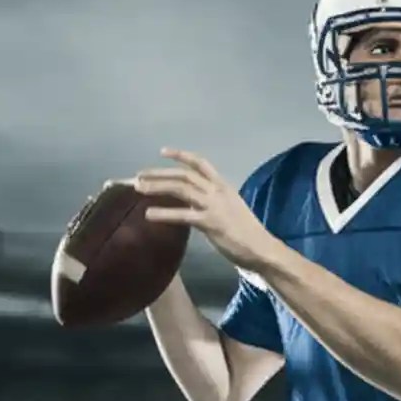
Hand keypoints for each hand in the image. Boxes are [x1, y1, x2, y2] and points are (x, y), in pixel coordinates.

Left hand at [134, 149, 281, 270]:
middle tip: (139, 176)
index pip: (201, 163)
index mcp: (224, 187)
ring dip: (157, 186)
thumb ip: (212, 203)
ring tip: (138, 188)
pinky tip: (149, 215)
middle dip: (159, 173)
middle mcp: (217, 191)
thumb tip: (193, 203)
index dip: (181, 155)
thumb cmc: (247, 233)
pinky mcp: (210, 222)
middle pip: (184, 175)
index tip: (162, 152)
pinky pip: (182, 215)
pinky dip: (164, 213)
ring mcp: (214, 206)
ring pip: (181, 189)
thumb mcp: (230, 209)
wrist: (262, 248)